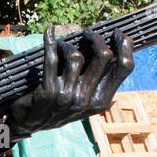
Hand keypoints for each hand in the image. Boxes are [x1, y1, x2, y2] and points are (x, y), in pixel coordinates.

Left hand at [8, 27, 133, 138]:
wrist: (30, 123)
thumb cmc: (59, 107)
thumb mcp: (84, 100)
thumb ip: (98, 81)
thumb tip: (111, 48)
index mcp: (100, 101)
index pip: (124, 67)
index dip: (125, 45)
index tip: (117, 33)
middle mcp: (86, 100)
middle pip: (104, 56)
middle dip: (96, 38)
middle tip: (87, 33)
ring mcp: (67, 96)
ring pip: (76, 56)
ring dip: (68, 44)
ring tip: (62, 44)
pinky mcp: (48, 91)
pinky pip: (52, 59)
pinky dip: (50, 41)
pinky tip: (49, 33)